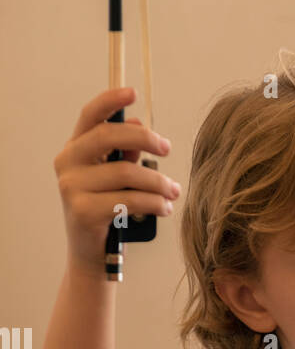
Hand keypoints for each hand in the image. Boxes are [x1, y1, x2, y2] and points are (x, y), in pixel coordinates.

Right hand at [53, 86, 178, 274]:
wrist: (92, 256)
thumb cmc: (107, 212)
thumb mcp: (114, 179)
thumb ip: (123, 153)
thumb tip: (138, 124)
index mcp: (74, 150)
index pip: (89, 117)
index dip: (110, 100)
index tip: (133, 92)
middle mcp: (67, 164)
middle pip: (108, 137)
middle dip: (145, 139)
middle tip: (167, 148)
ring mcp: (72, 188)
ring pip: (126, 172)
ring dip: (158, 182)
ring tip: (173, 192)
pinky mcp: (83, 212)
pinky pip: (128, 199)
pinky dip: (154, 202)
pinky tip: (165, 208)